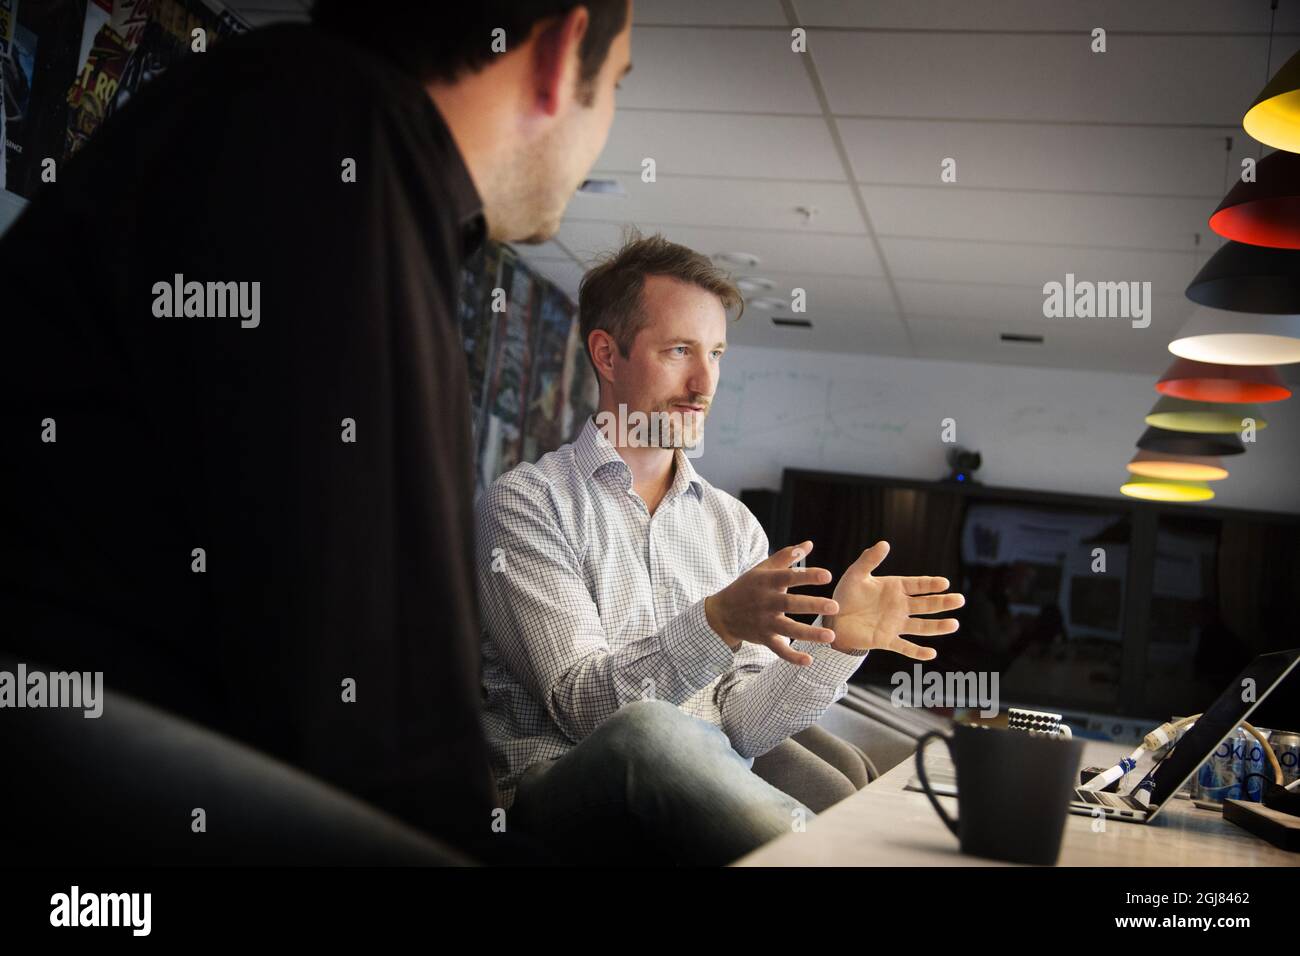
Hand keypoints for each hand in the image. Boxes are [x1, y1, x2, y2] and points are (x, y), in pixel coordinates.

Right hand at [704, 540, 838, 665]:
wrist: (721, 613)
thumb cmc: (747, 587)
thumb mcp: (762, 569)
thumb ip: (786, 557)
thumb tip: (809, 544)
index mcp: (766, 582)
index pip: (788, 577)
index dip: (807, 575)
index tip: (827, 575)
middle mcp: (765, 602)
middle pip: (791, 604)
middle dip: (813, 605)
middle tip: (835, 607)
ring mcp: (764, 622)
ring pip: (788, 629)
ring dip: (809, 634)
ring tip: (830, 637)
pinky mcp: (764, 638)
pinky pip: (778, 650)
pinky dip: (792, 657)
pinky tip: (809, 660)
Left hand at [824, 541, 963, 659]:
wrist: (834, 619)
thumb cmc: (846, 594)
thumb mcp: (856, 575)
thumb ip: (869, 560)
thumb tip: (884, 543)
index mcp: (895, 588)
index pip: (918, 585)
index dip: (931, 584)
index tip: (944, 583)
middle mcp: (900, 606)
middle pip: (926, 605)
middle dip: (943, 603)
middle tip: (960, 600)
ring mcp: (896, 624)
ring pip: (922, 626)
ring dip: (938, 626)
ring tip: (954, 624)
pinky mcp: (887, 640)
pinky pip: (905, 647)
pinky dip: (917, 652)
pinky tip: (931, 654)